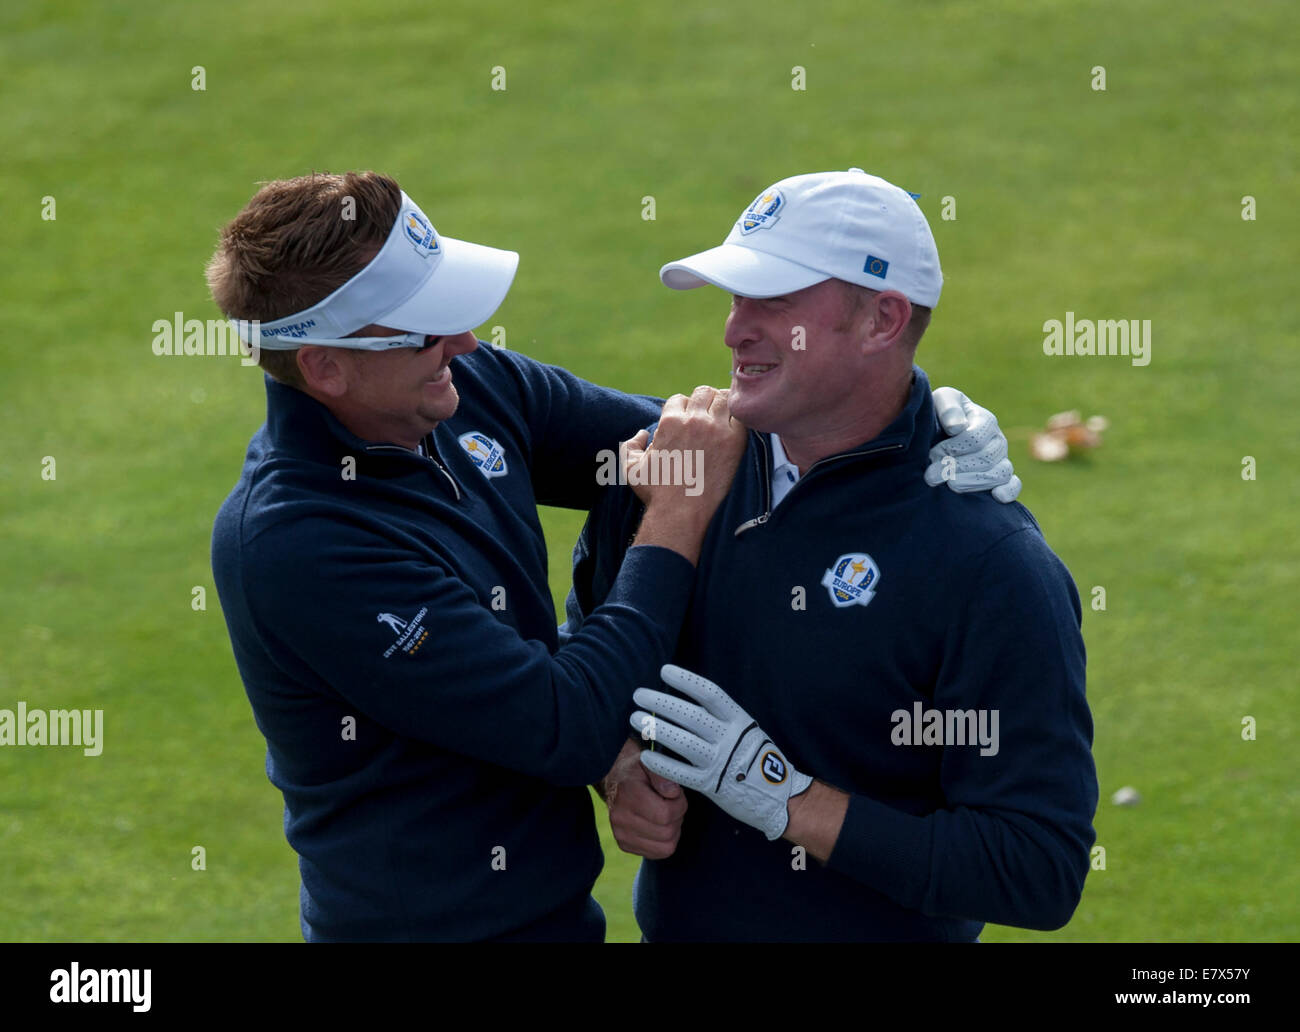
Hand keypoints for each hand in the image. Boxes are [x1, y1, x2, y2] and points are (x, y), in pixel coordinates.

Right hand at [601, 739, 687, 858]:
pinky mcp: (624, 845)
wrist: (614, 779)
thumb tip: (673, 793)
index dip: (679, 805)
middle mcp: (621, 818)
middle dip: (677, 817)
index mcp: (628, 796)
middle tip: (672, 804)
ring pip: (666, 847)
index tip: (676, 794)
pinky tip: (659, 825)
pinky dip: (665, 842)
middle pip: (667, 832)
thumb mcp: (649, 762)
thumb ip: (662, 775)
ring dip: (673, 831)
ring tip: (666, 815)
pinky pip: (658, 854)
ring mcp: (621, 835)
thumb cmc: (635, 771)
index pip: (665, 814)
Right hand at [621, 386, 746, 513]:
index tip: (688, 421)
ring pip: (724, 398)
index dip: (682, 408)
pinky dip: (739, 418)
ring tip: (723, 418)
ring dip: (723, 405)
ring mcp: (716, 429)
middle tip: (708, 416)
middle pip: (704, 392)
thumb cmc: (656, 493)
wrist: (681, 514)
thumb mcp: (631, 469)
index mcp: (669, 421)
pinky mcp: (735, 440)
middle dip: (704, 402)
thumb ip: (630, 446)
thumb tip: (641, 433)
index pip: (679, 398)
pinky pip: (741, 416)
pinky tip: (736, 429)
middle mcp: (693, 420)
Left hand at [630, 664, 810, 840]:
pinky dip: (661, 764)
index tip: (664, 671)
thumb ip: (721, 719)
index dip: (686, 681)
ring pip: (683, 742)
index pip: (710, 693)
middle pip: (690, 715)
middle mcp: (729, 738)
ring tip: (635, 719)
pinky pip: (680, 773)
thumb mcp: (745, 730)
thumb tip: (687, 700)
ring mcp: (720, 762)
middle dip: (661, 703)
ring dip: (656, 729)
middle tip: (638, 694)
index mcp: (739, 720)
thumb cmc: (756, 758)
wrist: (780, 797)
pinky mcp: (711, 785)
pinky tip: (645, 756)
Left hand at [926, 386, 1021, 501]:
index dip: (952, 449)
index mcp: (985, 420)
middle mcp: (997, 440)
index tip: (931, 454)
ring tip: (949, 485)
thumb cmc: (939, 414)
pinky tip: (996, 496)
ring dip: (972, 482)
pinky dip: (1008, 491)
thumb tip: (957, 427)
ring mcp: (1001, 459)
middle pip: (986, 458)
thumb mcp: (941, 401)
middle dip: (955, 468)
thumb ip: (949, 407)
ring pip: (999, 473)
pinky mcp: (1001, 477)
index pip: (975, 438)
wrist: (937, 432)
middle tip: (931, 475)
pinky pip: (1014, 485)